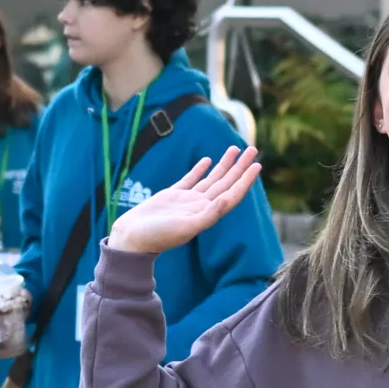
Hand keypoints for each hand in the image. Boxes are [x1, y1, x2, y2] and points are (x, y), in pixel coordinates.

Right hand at [105, 147, 262, 257]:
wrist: (132, 238)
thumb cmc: (157, 236)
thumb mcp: (185, 227)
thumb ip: (208, 215)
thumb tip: (226, 199)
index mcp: (207, 213)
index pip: (232, 194)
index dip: (245, 180)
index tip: (257, 165)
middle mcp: (200, 206)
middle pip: (225, 183)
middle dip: (239, 166)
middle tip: (252, 149)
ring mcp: (187, 200)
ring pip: (211, 179)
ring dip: (224, 165)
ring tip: (234, 149)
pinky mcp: (172, 195)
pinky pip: (191, 179)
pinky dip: (200, 169)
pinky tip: (207, 160)